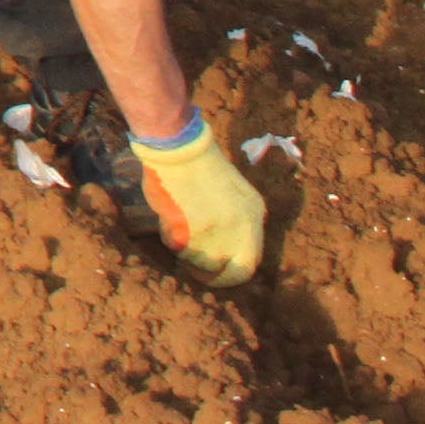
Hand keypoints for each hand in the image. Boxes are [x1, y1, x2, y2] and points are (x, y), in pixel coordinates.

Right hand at [133, 117, 265, 286]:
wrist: (180, 148)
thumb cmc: (202, 166)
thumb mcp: (235, 194)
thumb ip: (237, 223)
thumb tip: (226, 252)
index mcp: (254, 218)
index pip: (249, 265)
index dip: (229, 273)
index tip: (215, 272)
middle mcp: (240, 230)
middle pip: (225, 274)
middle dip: (207, 275)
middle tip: (193, 269)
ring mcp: (215, 234)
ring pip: (197, 261)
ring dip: (185, 248)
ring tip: (178, 221)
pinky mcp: (189, 234)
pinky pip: (176, 246)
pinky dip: (169, 235)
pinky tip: (169, 214)